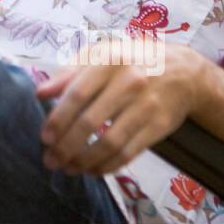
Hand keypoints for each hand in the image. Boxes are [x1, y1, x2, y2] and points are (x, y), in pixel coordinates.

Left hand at [34, 39, 208, 176]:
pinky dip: (108, 165)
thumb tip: (40, 93)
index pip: (78, 94)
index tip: (45, 138)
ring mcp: (146, 105)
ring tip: (68, 168)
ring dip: (85, 161)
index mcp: (109, 61)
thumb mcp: (100, 54)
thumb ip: (68, 72)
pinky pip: (130, 153)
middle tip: (51, 159)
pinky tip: (93, 169)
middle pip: (91, 122)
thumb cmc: (130, 60)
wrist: (183, 70)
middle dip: (66, 146)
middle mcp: (129, 82)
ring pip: (110, 142)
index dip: (58, 119)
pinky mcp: (159, 126)